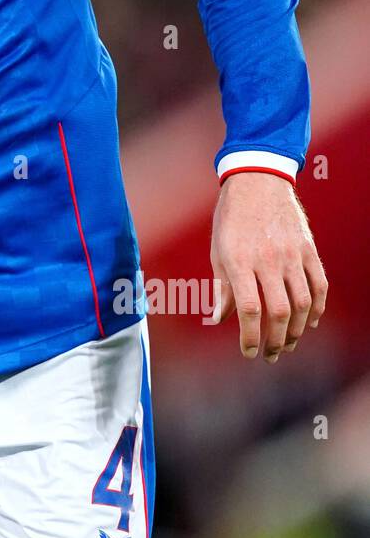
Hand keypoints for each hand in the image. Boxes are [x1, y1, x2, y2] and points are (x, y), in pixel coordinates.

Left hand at [211, 172, 327, 361]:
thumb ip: (222, 287)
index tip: (249, 352)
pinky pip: (319, 285)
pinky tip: (308, 322)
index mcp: (240, 261)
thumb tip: (218, 319)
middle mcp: (268, 260)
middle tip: (271, 354)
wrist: (257, 182)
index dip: (250, 336)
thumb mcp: (218, 251)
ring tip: (287, 343)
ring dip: (296, 330)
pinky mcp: (308, 250)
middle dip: (275, 340)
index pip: (248, 309)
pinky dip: (317, 308)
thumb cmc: (231, 219)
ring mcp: (292, 255)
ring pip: (302, 303)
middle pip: (278, 312)